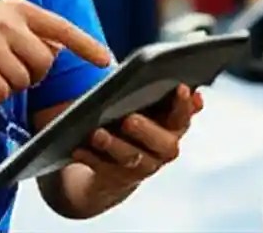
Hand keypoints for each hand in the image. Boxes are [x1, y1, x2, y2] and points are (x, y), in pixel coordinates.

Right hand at [0, 0, 112, 103]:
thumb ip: (28, 32)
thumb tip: (59, 48)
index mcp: (17, 9)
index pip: (61, 27)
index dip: (86, 45)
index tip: (105, 60)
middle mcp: (6, 21)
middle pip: (45, 63)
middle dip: (32, 74)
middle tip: (8, 68)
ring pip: (24, 81)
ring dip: (9, 85)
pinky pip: (2, 92)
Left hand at [71, 84, 204, 190]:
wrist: (118, 159)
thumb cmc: (135, 116)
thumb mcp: (149, 103)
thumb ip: (162, 92)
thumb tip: (185, 85)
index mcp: (174, 127)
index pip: (184, 116)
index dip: (184, 105)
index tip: (181, 88)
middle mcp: (164, 150)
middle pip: (163, 144)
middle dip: (146, 130)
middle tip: (129, 119)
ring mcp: (142, 167)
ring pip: (130, 158)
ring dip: (113, 145)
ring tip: (96, 133)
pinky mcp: (118, 178)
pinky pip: (104, 169)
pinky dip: (90, 158)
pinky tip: (77, 149)